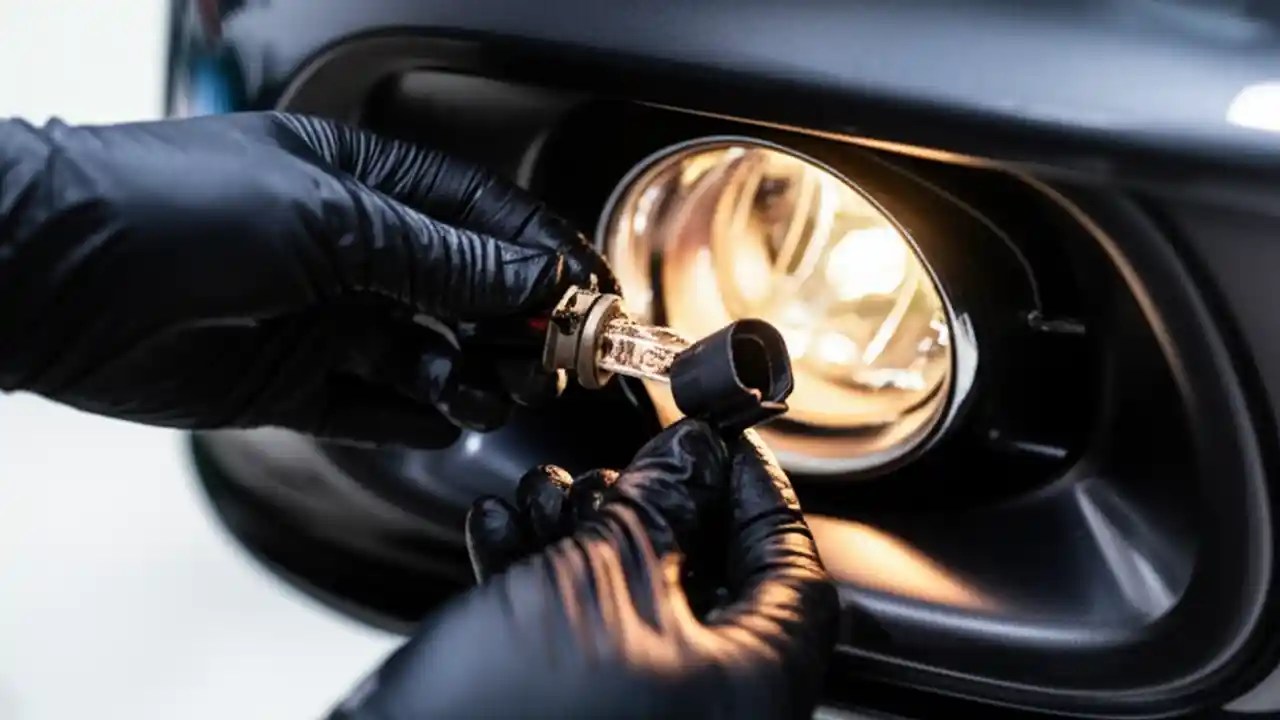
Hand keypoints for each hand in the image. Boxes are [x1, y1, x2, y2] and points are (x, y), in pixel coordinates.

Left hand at [0, 112, 612, 445]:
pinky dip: (414, 419)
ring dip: (471, 376)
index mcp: (362, 182)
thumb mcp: (328, 220)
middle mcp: (349, 250)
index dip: (540, 253)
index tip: (590, 292)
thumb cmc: (171, 208)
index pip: (479, 217)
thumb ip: (437, 257)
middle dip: (516, 324)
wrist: (48, 279)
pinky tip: (440, 422)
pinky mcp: (290, 382)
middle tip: (554, 357)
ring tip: (490, 393)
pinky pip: (373, 408)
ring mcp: (322, 318)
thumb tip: (528, 279)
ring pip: (429, 354)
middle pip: (464, 290)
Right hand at [330, 420, 838, 719]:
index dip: (760, 489)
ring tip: (542, 495)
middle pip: (705, 576)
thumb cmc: (521, 711)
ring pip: (632, 600)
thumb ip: (661, 502)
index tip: (726, 438)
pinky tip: (503, 533)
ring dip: (583, 531)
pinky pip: (579, 635)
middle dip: (649, 504)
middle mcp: (707, 705)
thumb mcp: (603, 575)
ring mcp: (640, 712)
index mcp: (751, 682)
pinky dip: (543, 579)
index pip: (790, 567)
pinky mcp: (573, 710)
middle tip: (614, 468)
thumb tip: (692, 453)